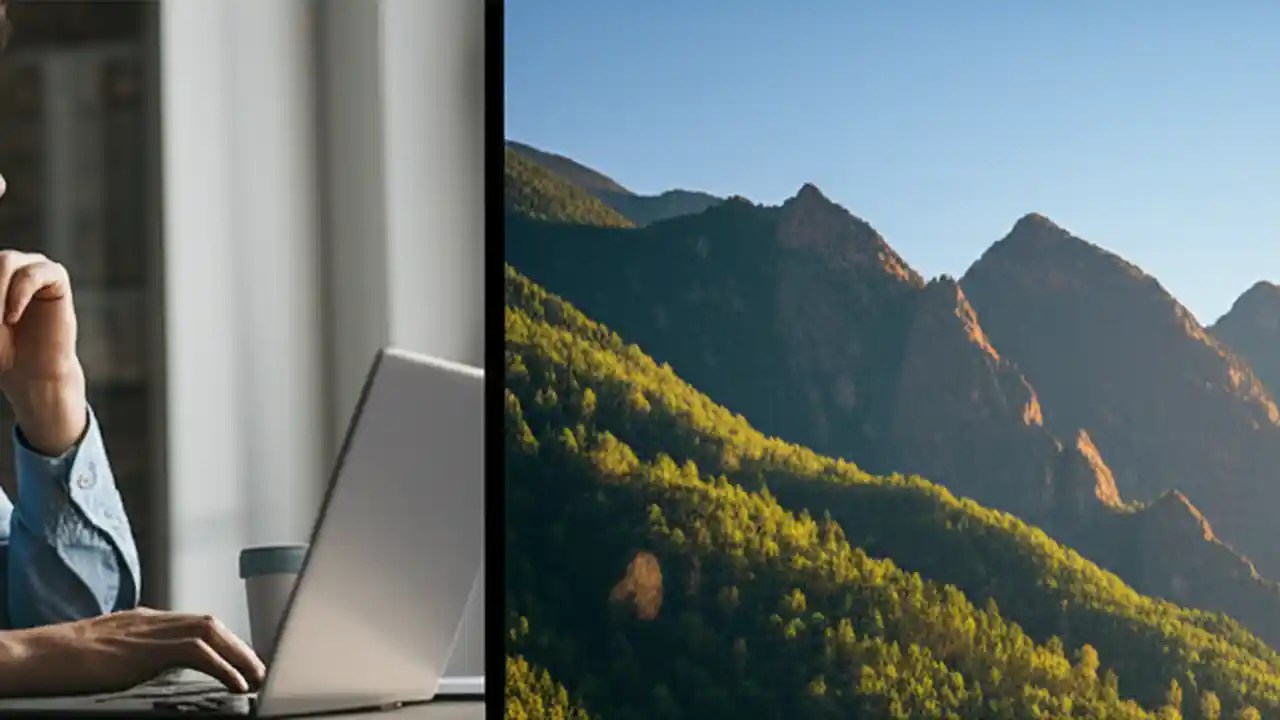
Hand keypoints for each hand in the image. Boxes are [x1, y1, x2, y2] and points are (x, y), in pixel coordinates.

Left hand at [0, 250, 85, 455]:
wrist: (31, 371)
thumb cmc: (1, 348)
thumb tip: (1, 292)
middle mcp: (11, 263)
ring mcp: (34, 267)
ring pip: (6, 261)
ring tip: (0, 322)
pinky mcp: (57, 276)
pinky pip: (32, 274)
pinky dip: (17, 295)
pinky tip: (12, 318)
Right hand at [0, 607, 265, 696]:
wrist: (34, 656)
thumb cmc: (63, 661)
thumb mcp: (109, 652)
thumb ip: (137, 654)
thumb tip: (157, 669)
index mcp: (144, 620)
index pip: (196, 624)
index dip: (225, 641)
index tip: (243, 660)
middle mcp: (151, 620)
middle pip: (210, 624)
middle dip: (240, 647)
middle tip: (260, 671)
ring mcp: (148, 630)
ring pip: (210, 632)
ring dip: (239, 655)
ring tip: (256, 678)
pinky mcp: (144, 648)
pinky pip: (195, 652)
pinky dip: (221, 666)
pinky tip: (234, 683)